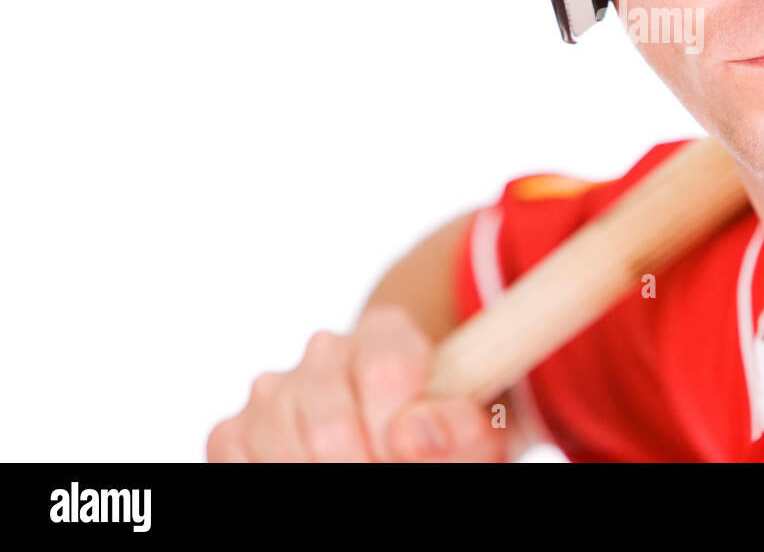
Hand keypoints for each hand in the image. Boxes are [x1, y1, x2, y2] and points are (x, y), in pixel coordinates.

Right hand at [206, 306, 505, 461]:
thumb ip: (461, 427)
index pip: (386, 372)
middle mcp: (325, 351)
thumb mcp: (478, 428)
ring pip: (281, 447)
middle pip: (329, 423)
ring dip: (319, 477)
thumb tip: (412, 436)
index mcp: (386, 334)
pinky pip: (236, 458)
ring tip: (360, 473)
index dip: (402, 432)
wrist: (408, 436)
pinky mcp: (237, 429)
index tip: (411, 458)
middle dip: (363, 467)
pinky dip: (272, 478)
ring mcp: (275, 389)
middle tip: (387, 477)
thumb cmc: (447, 436)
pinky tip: (314, 473)